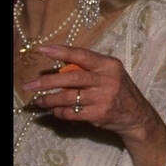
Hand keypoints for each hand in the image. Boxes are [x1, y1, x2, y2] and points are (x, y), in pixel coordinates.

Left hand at [26, 44, 160, 140]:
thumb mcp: (110, 73)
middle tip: (29, 86)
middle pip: (71, 79)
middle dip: (47, 82)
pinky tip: (56, 110)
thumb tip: (58, 68)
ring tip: (39, 101)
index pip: (82, 55)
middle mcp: (107, 80)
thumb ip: (89, 69)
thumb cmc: (118, 90)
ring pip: (68, 98)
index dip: (61, 52)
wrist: (137, 115)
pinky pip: (71, 113)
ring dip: (49, 100)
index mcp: (109, 65)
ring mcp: (103, 98)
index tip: (41, 50)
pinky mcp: (99, 114)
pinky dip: (59, 112)